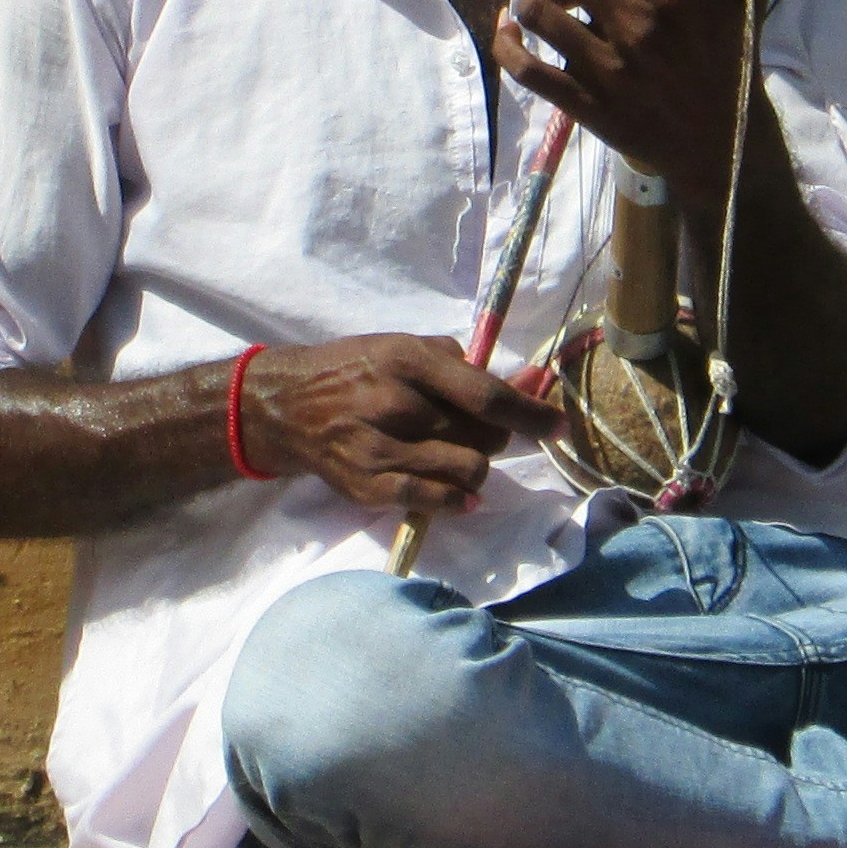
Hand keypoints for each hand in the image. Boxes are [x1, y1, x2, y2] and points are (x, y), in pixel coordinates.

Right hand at [239, 335, 554, 513]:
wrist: (286, 407)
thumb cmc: (355, 370)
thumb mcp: (402, 346)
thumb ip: (460, 364)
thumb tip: (530, 378)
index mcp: (408, 362)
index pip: (485, 395)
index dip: (530, 414)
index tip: (559, 425)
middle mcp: (395, 404)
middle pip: (483, 436)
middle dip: (495, 437)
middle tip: (476, 431)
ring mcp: (380, 449)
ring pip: (468, 470)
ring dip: (476, 466)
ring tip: (457, 455)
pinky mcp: (369, 486)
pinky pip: (435, 501)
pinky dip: (457, 499)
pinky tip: (459, 492)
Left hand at [503, 0, 743, 187]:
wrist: (724, 144)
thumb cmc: (730, 67)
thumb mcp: (742, 2)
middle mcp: (638, 25)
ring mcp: (609, 68)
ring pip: (537, 12)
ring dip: (531, 3)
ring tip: (543, 9)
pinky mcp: (587, 106)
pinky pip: (526, 68)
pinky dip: (507, 45)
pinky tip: (509, 33)